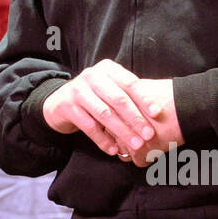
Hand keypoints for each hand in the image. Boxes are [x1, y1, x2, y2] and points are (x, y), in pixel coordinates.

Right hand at [42, 60, 181, 164]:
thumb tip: (158, 113)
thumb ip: (128, 96)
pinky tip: (113, 150)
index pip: (129, 83)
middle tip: (149, 134)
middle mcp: (91, 76)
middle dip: (135, 118)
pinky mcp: (67, 107)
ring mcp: (77, 91)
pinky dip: (103, 140)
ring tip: (136, 145)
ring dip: (122, 131)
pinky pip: (89, 127)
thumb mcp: (109, 89)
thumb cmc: (94, 97)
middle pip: (118, 99)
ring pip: (104, 114)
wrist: (59, 102)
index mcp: (106, 69)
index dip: (144, 99)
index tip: (158, 114)